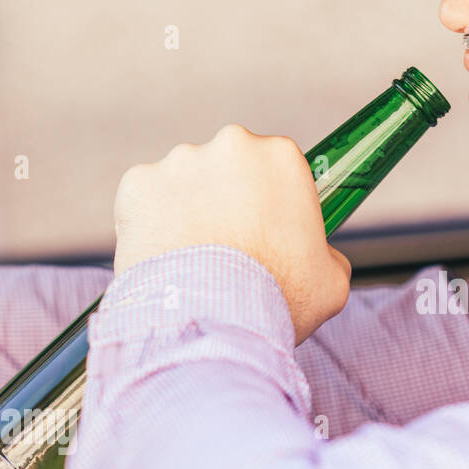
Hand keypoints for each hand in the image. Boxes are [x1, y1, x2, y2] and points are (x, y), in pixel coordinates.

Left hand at [112, 125, 351, 344]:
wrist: (210, 323)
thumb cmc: (274, 302)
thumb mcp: (330, 282)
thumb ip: (326, 257)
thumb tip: (320, 260)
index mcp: (281, 157)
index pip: (270, 174)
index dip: (263, 207)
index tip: (257, 236)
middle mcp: (230, 146)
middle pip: (223, 172)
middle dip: (219, 204)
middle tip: (219, 254)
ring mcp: (179, 163)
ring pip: (179, 186)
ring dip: (181, 215)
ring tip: (186, 265)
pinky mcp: (138, 185)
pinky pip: (141, 203)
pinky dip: (145, 227)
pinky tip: (158, 260)